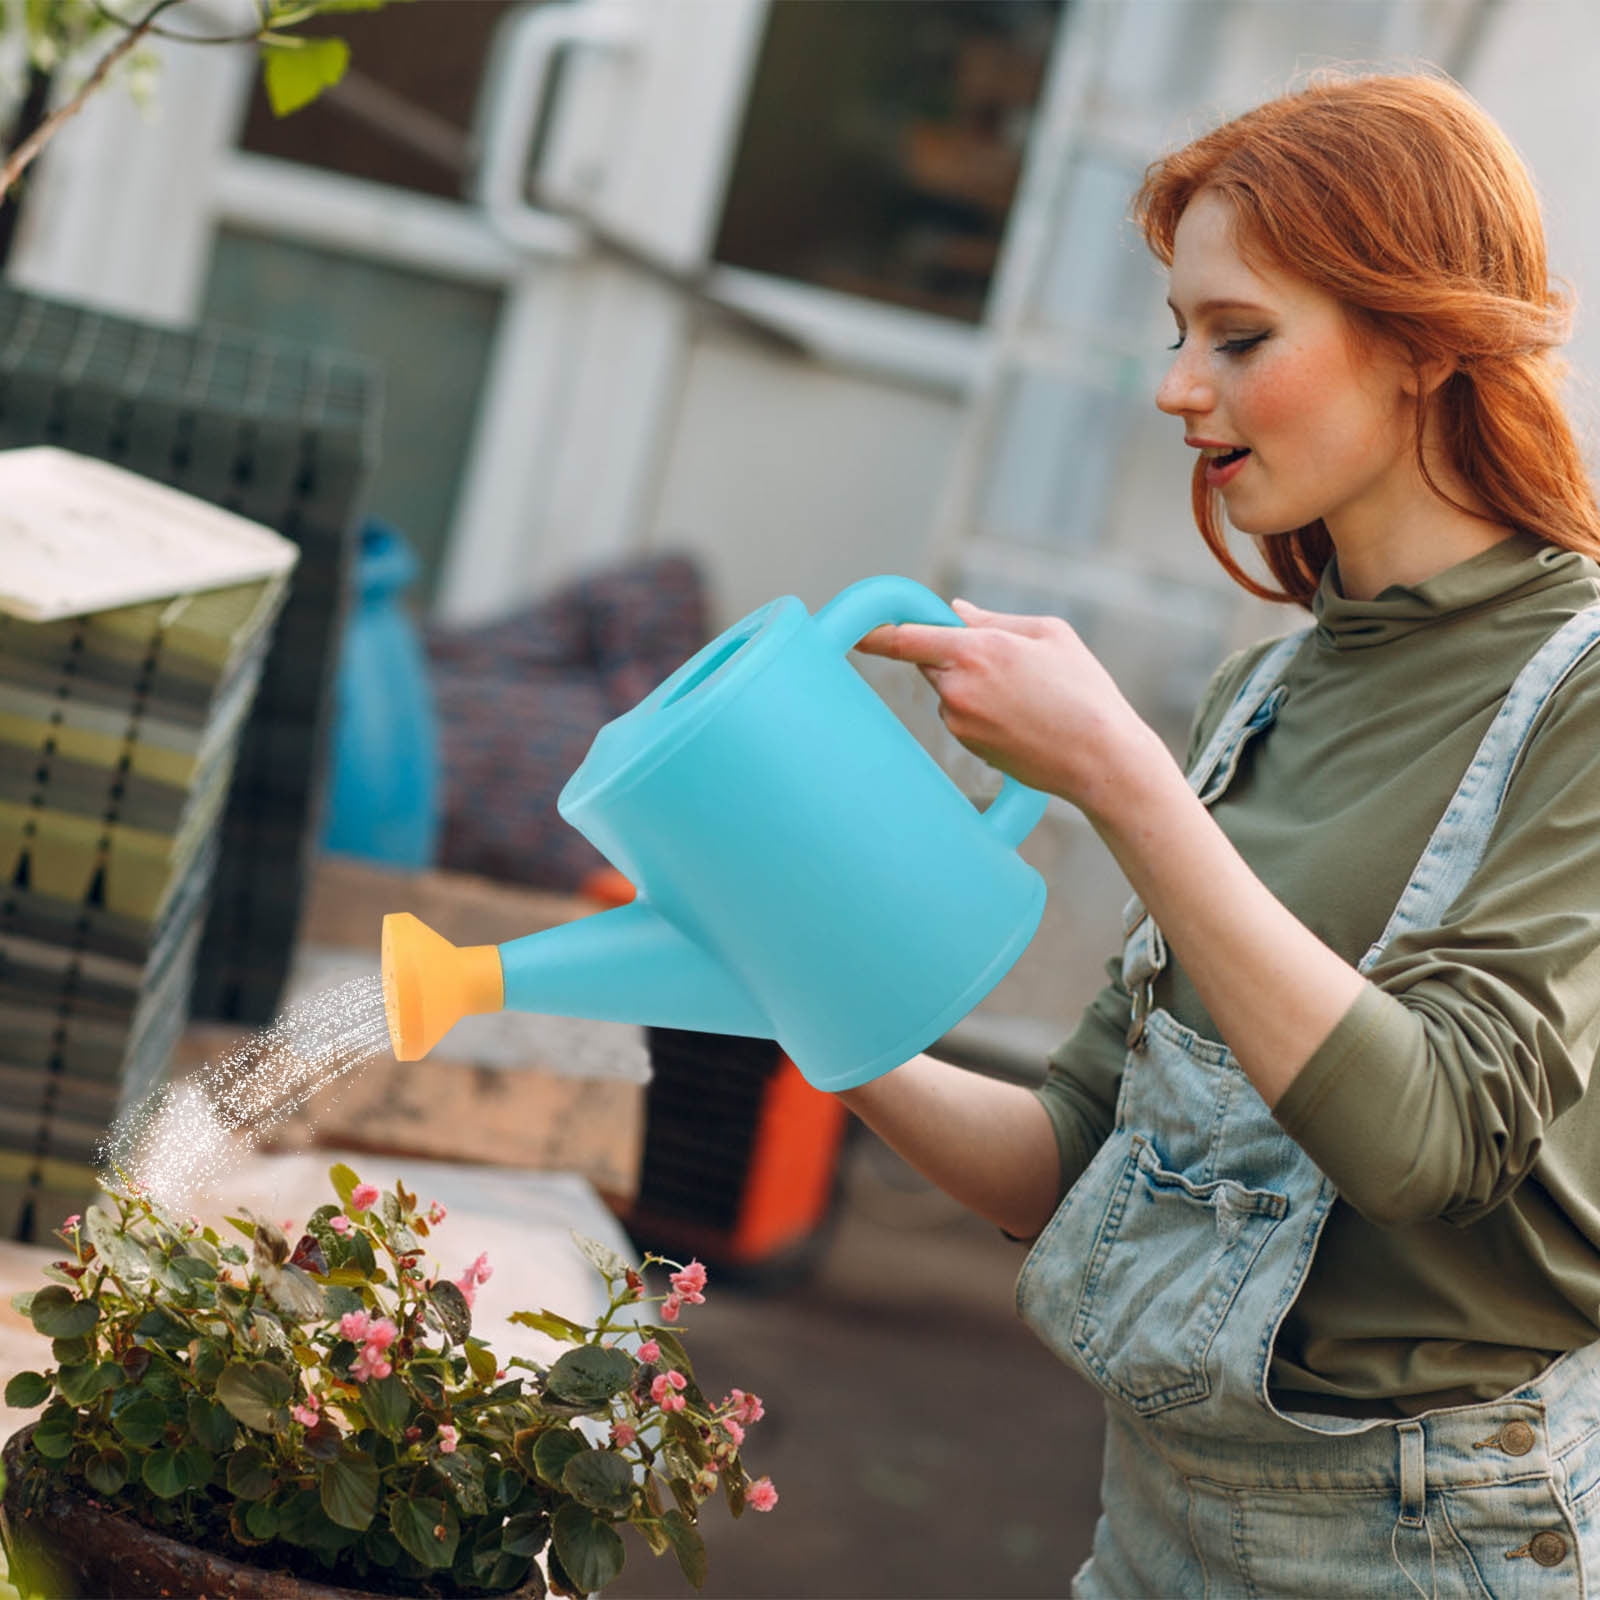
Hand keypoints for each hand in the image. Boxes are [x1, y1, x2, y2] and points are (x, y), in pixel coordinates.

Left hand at [854, 599, 1165, 817]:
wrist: (1100, 758)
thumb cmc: (1083, 689)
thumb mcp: (1050, 635)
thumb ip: (994, 620)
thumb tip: (954, 613)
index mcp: (977, 650)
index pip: (907, 638)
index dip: (877, 633)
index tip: (858, 631)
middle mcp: (958, 687)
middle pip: (928, 660)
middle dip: (951, 655)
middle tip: (1001, 663)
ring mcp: (960, 721)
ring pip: (948, 689)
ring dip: (970, 684)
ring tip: (1026, 696)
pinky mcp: (968, 745)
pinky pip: (961, 716)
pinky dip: (980, 710)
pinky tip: (1022, 718)